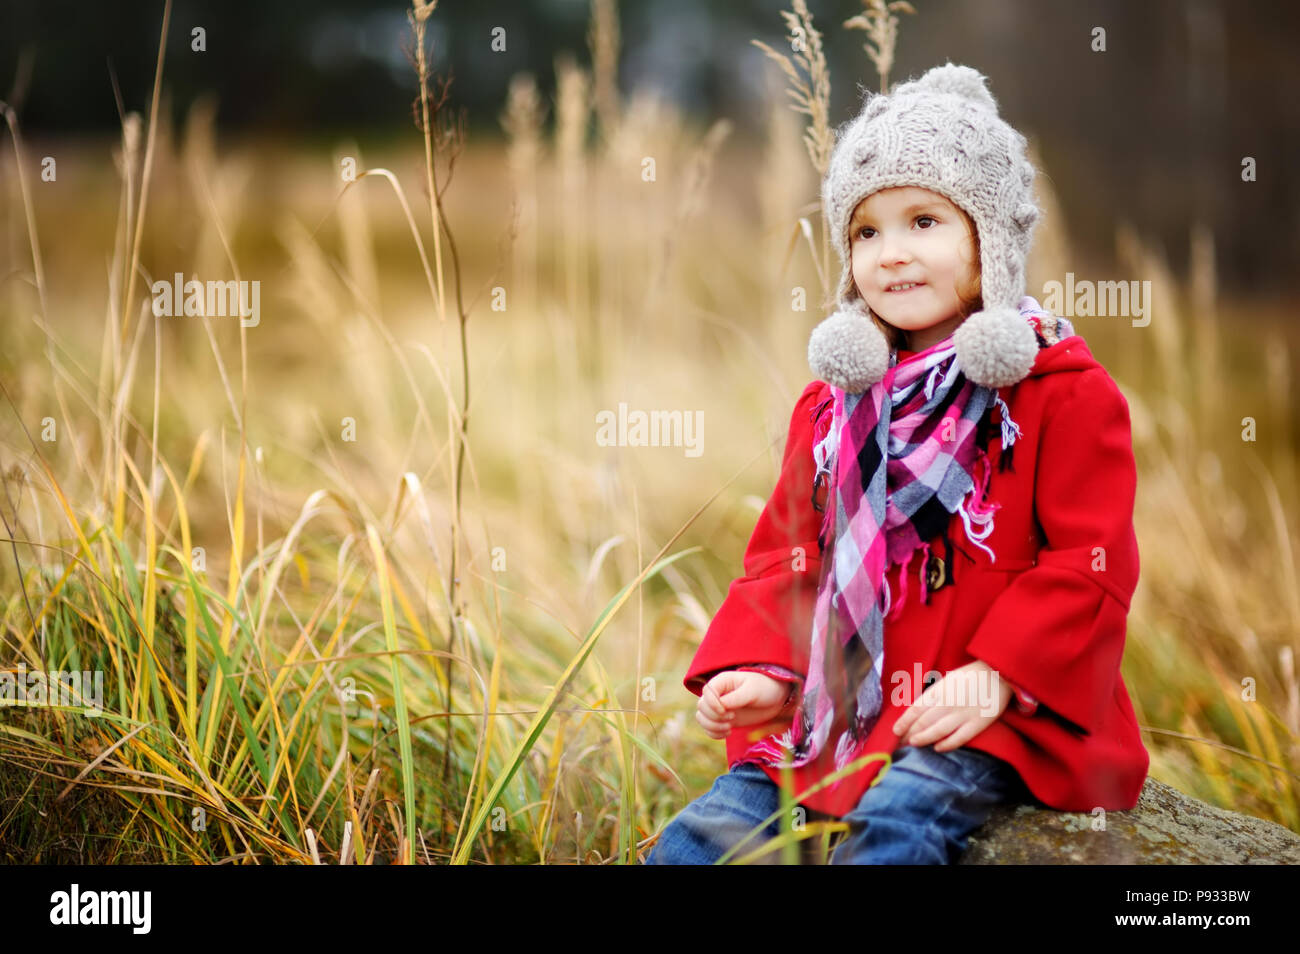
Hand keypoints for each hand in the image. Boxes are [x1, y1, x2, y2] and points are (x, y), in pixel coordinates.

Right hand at [696, 671, 796, 740]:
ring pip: (701, 718)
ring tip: (729, 728)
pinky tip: (728, 733)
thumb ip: (737, 697)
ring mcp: (719, 707)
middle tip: (732, 719)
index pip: (706, 692)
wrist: (775, 699)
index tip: (726, 711)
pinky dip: (714, 734)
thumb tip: (721, 705)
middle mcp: (717, 694)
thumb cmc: (765, 688)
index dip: (712, 704)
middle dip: (714, 717)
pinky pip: (708, 728)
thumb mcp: (753, 690)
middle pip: (701, 706)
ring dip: (712, 727)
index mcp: (722, 682)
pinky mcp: (723, 720)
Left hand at [891, 660, 1012, 751]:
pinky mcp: (978, 723)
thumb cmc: (971, 676)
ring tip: (914, 745)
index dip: (904, 722)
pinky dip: (947, 744)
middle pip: (924, 722)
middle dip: (910, 733)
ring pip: (938, 731)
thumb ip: (934, 694)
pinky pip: (959, 737)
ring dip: (923, 739)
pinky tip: (937, 748)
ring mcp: (963, 714)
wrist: (1000, 673)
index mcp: (940, 690)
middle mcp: (949, 702)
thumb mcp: (948, 679)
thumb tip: (918, 709)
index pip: (915, 709)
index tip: (895, 731)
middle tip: (902, 743)